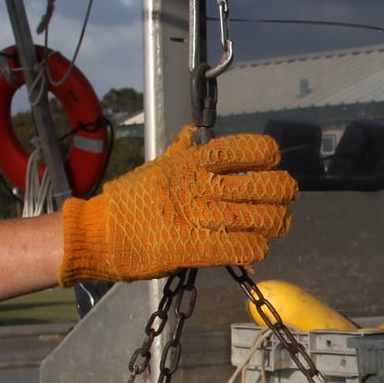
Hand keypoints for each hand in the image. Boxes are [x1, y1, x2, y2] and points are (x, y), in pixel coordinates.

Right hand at [57, 131, 297, 283]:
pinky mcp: (198, 248)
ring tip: (272, 227)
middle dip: (283, 194)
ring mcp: (203, 216)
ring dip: (275, 224)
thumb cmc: (129, 201)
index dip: (269, 159)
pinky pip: (246, 248)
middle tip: (282, 201)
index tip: (268, 168)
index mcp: (196, 160)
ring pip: (266, 218)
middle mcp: (204, 184)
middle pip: (270, 185)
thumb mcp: (158, 166)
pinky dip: (256, 249)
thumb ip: (182, 150)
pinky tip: (253, 249)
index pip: (254, 150)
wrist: (100, 233)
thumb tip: (192, 132)